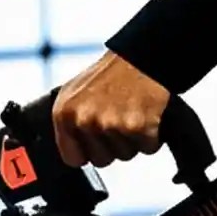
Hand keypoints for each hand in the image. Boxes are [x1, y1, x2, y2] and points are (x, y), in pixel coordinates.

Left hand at [53, 51, 170, 167]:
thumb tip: (71, 151)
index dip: (88, 152)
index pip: (73, 159)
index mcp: (63, 114)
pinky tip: (147, 115)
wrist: (142, 55)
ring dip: (133, 140)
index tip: (96, 143)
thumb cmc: (110, 75)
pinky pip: (147, 148)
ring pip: (125, 155)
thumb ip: (68, 123)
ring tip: (132, 113)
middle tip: (119, 120)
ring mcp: (110, 124)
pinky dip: (152, 136)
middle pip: (101, 160)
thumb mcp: (73, 94)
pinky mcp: (137, 126)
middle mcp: (84, 120)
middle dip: (113, 146)